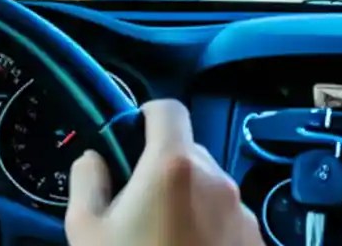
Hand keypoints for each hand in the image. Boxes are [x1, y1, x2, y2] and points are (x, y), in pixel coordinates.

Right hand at [64, 99, 262, 245]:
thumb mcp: (85, 228)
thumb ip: (86, 178)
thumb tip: (94, 161)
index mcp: (172, 166)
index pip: (167, 109)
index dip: (146, 116)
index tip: (132, 136)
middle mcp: (216, 181)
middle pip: (188, 151)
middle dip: (162, 167)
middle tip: (136, 204)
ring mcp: (242, 214)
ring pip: (208, 187)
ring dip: (186, 200)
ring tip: (161, 239)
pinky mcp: (256, 242)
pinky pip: (226, 219)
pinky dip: (207, 227)